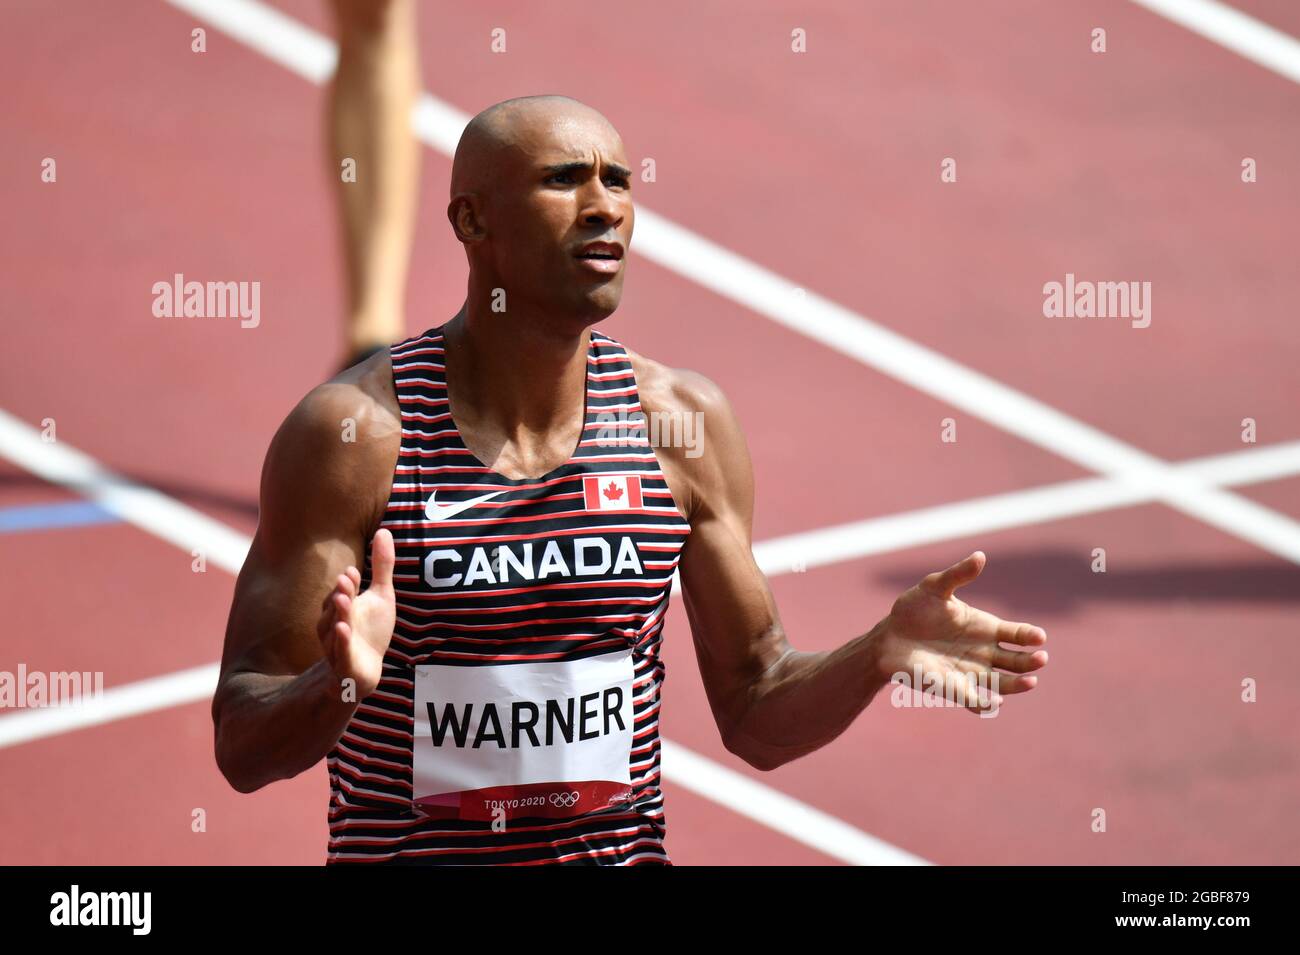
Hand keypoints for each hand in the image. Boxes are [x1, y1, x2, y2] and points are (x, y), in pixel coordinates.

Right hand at [317, 529, 396, 698]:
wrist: (364, 669)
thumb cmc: (370, 630)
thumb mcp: (381, 595)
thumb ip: (382, 565)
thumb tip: (383, 530)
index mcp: (342, 606)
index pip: (343, 591)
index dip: (347, 583)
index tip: (353, 571)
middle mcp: (335, 623)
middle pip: (335, 607)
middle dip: (341, 594)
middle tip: (345, 580)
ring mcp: (338, 644)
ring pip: (334, 629)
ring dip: (338, 615)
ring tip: (344, 601)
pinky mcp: (344, 664)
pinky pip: (339, 652)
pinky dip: (340, 641)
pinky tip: (343, 629)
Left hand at [875, 551, 1047, 714]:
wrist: (889, 637)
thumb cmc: (914, 610)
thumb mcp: (935, 587)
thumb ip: (958, 575)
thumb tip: (980, 556)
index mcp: (985, 628)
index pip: (1017, 634)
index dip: (1030, 636)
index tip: (1039, 637)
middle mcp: (984, 652)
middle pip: (1017, 660)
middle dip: (1031, 661)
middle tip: (1040, 658)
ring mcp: (971, 672)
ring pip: (1003, 683)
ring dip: (1018, 685)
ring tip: (1030, 681)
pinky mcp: (954, 689)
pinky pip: (976, 700)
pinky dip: (987, 704)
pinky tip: (995, 702)